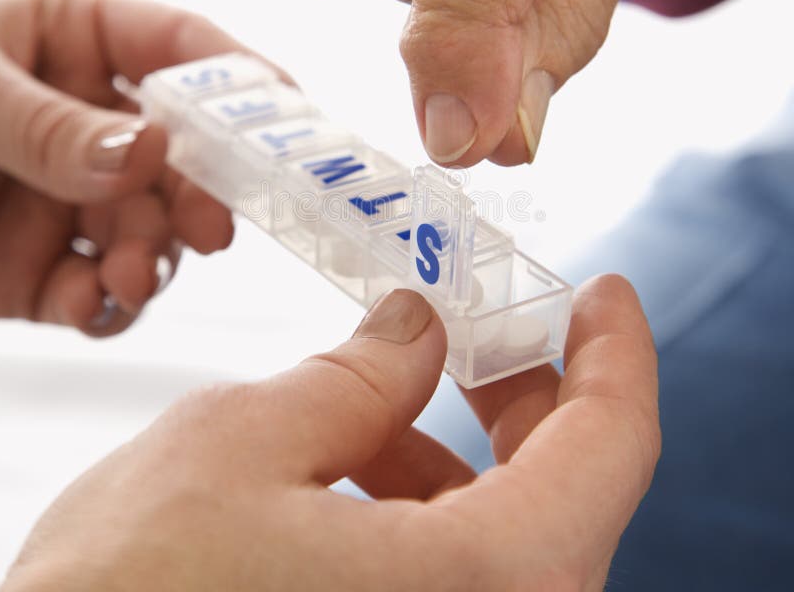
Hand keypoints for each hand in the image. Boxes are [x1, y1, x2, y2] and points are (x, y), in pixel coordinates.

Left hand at [0, 0, 267, 334]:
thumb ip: (50, 127)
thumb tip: (152, 152)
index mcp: (71, 43)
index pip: (181, 48)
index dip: (242, 81)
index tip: (289, 122)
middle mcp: (90, 122)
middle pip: (184, 154)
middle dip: (200, 195)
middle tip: (212, 231)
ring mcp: (76, 198)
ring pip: (155, 230)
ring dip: (153, 259)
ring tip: (126, 281)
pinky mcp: (53, 267)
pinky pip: (107, 288)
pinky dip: (109, 303)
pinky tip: (90, 305)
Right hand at [3, 277, 658, 590]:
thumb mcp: (241, 445)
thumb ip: (353, 377)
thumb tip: (416, 329)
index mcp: (487, 590)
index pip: (612, 447)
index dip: (617, 353)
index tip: (603, 296)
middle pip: (567, 492)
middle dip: (524, 397)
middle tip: (478, 332)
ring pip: (506, 538)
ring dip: (456, 454)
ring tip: (381, 400)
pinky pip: (455, 583)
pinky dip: (423, 515)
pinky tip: (352, 475)